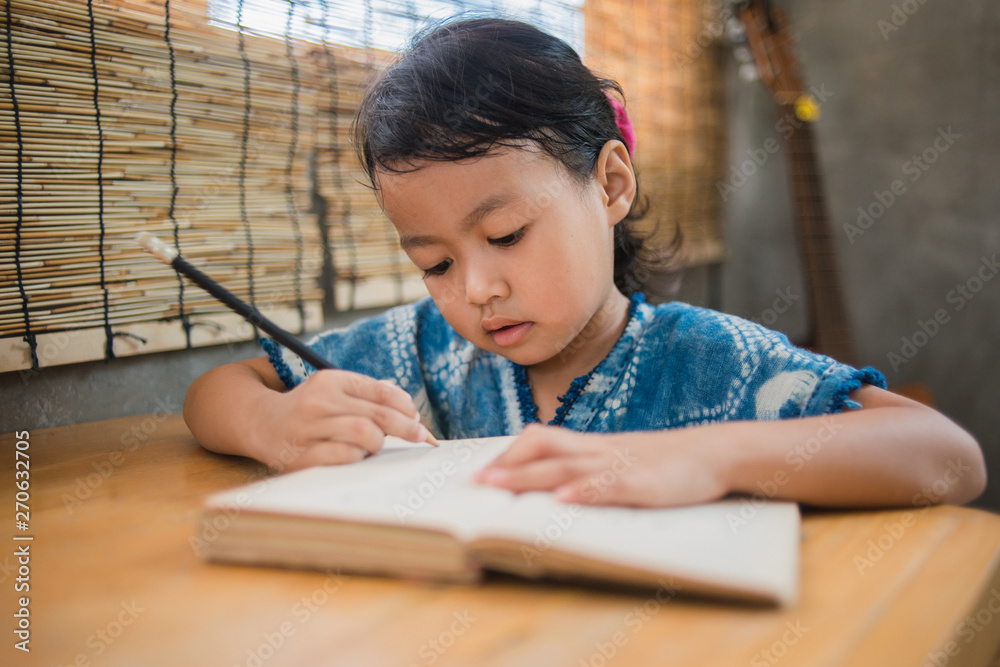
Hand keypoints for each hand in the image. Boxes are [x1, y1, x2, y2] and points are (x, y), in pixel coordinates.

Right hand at [250, 370, 429, 471]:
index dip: (404, 405)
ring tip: (375, 446)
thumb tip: (406, 405)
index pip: (380, 390)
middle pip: (378, 414)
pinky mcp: (303, 455)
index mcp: (330, 380)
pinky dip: (360, 457)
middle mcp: (319, 401)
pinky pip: (347, 456)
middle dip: (405, 427)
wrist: (261, 424)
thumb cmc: (309, 408)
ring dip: (379, 443)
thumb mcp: (333, 390)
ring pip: (366, 434)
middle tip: (420, 436)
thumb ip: (368, 393)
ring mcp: (310, 428)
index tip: (415, 416)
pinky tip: (357, 456)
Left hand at [473, 424, 730, 506]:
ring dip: (528, 476)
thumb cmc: (666, 463)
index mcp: (593, 447)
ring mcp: (619, 465)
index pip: (542, 440)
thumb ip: (591, 472)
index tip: (480, 471)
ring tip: (498, 487)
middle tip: (476, 482)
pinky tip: (562, 501)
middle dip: (507, 463)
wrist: (714, 452)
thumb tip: (555, 490)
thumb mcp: (623, 463)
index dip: (509, 453)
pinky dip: (583, 491)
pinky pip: (607, 484)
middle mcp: (598, 451)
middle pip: (543, 447)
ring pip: (565, 465)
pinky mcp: (641, 482)